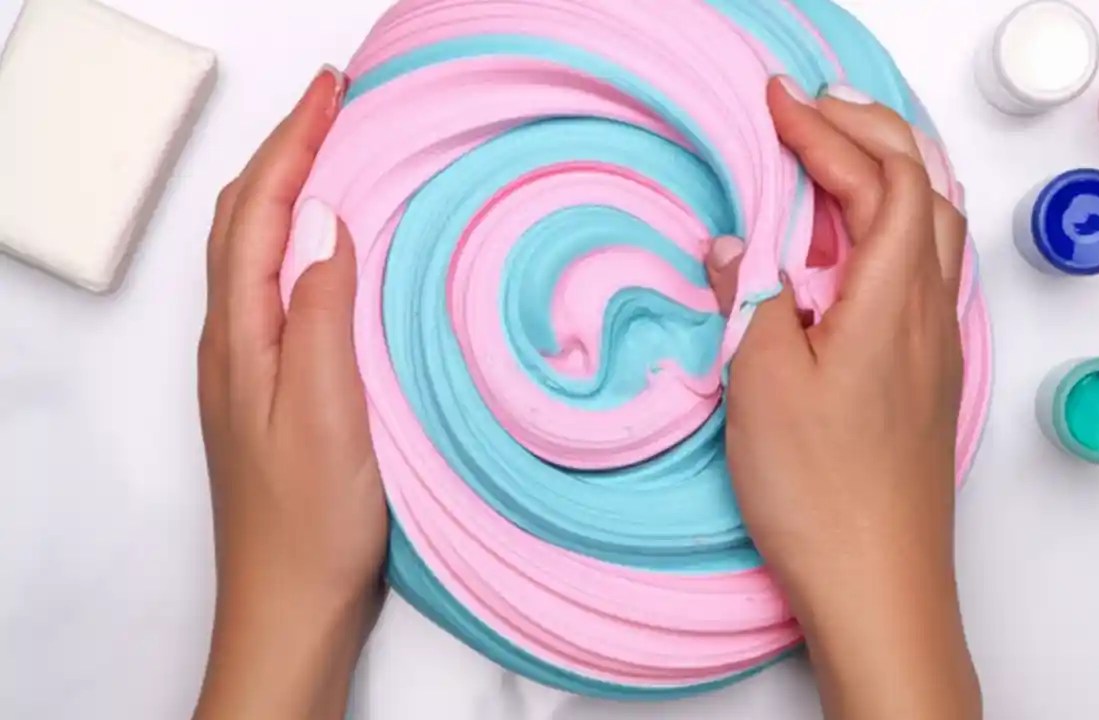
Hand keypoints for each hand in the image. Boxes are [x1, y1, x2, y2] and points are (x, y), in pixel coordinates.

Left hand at [194, 66, 384, 719]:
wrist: (288, 606)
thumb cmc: (311, 524)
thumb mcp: (325, 415)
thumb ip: (319, 317)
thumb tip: (326, 228)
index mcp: (242, 338)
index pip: (260, 214)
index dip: (294, 144)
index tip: (333, 92)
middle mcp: (233, 343)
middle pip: (242, 220)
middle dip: (283, 151)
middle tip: (334, 107)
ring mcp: (248, 366)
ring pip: (253, 251)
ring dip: (286, 190)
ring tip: (332, 155)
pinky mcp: (271, 388)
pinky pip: (272, 286)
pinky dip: (295, 240)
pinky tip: (330, 249)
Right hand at [704, 77, 979, 718]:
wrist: (878, 584)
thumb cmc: (823, 494)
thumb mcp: (762, 381)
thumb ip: (751, 297)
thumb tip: (736, 245)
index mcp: (892, 300)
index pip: (876, 179)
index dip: (825, 129)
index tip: (778, 102)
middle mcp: (929, 314)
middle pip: (923, 188)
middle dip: (869, 132)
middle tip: (811, 110)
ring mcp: (933, 348)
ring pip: (932, 230)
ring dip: (889, 176)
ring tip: (837, 158)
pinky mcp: (923, 378)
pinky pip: (923, 272)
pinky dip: (892, 228)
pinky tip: (853, 250)